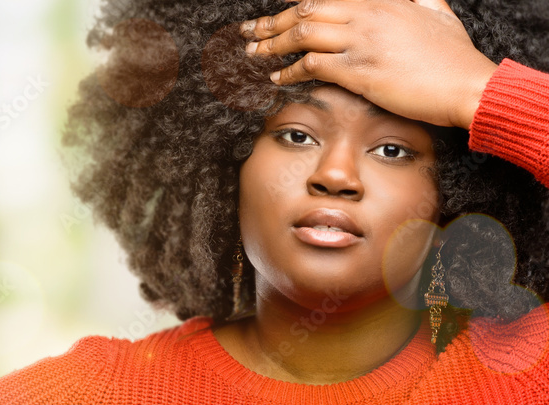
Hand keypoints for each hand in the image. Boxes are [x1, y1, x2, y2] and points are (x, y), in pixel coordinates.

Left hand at [239, 0, 500, 128]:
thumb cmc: (454, 57)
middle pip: (306, 12)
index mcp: (382, 1)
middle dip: (272, 23)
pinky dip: (288, 71)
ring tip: (253, 54)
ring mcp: (361, 41)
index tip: (275, 14)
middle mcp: (367, 15)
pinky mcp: (358, 70)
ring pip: (302, 34)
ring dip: (272, 45)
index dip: (295, 6)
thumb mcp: (439, 15)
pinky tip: (276, 79)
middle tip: (249, 32)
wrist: (466, 85)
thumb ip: (422, 2)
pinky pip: (311, 65)